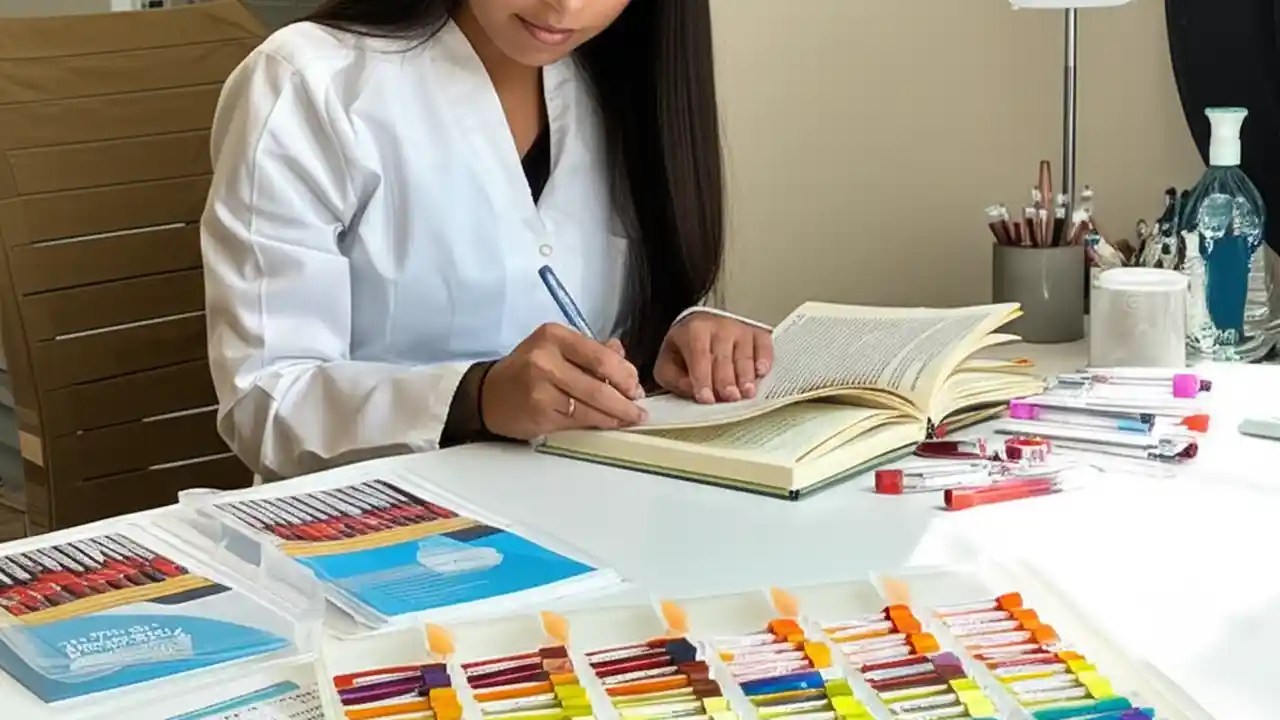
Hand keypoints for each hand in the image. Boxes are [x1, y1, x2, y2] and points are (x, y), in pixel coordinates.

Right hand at [481, 324, 647, 439]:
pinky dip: (599, 423)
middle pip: (599, 381)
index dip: (625, 373)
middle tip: (637, 407)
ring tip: (630, 417)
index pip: (601, 355)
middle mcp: (546, 358)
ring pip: (592, 403)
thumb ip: (589, 350)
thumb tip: (621, 354)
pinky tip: (608, 424)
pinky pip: (579, 419)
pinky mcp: (540, 411)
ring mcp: (542, 386)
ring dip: (616, 414)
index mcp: (554, 336)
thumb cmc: (526, 372)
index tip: (636, 386)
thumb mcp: (555, 349)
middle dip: (625, 398)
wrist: (489, 396)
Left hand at [654, 313, 772, 403]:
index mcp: (694, 331)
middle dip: (726, 379)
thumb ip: (675, 379)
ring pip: (744, 353)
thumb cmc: (685, 349)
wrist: (699, 328)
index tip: (706, 398)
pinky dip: (764, 358)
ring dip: (746, 374)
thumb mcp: (668, 364)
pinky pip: (763, 345)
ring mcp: (740, 329)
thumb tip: (692, 389)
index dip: (702, 379)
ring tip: (747, 392)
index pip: (699, 356)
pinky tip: (762, 371)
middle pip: (723, 357)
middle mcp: (718, 326)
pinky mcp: (756, 334)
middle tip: (730, 397)